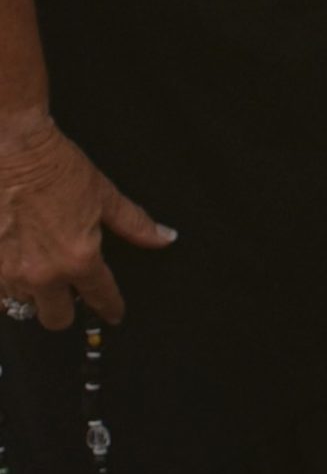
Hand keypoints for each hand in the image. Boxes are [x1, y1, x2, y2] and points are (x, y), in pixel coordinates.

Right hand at [0, 116, 174, 327]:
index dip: (111, 308)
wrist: (13, 154)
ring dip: (36, 295)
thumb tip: (164, 237)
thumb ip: (135, 224)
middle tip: (74, 293)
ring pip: (25, 307)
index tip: (114, 313)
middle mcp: (43, 273)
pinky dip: (8, 288)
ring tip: (44, 272)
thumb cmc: (57, 169)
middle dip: (68, 310)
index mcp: (78, 258)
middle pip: (57, 319)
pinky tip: (20, 268)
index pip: (100, 297)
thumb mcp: (105, 195)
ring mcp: (10, 274)